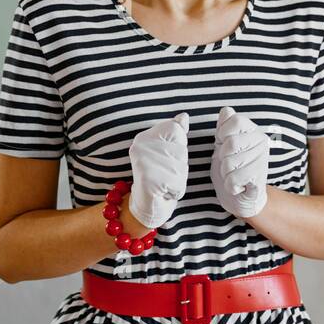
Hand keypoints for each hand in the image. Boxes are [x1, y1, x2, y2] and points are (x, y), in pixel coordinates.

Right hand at [127, 112, 190, 228]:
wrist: (147, 207)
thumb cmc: (160, 179)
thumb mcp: (170, 152)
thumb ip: (176, 134)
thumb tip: (183, 116)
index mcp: (144, 137)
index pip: (176, 129)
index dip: (179, 147)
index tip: (166, 159)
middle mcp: (139, 147)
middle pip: (181, 149)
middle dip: (180, 166)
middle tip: (165, 175)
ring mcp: (142, 163)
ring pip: (181, 167)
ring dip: (179, 180)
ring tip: (165, 184)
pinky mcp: (148, 181)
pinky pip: (178, 184)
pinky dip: (176, 192)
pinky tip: (163, 193)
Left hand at [210, 106, 270, 218]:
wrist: (241, 197)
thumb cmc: (231, 169)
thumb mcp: (222, 144)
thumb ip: (224, 127)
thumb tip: (226, 110)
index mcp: (253, 131)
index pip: (235, 120)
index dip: (223, 133)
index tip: (224, 144)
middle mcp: (262, 142)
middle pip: (230, 143)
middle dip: (222, 158)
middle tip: (229, 164)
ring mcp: (263, 160)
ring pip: (229, 163)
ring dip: (225, 174)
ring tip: (234, 176)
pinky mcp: (260, 179)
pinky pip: (235, 179)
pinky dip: (231, 186)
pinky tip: (239, 186)